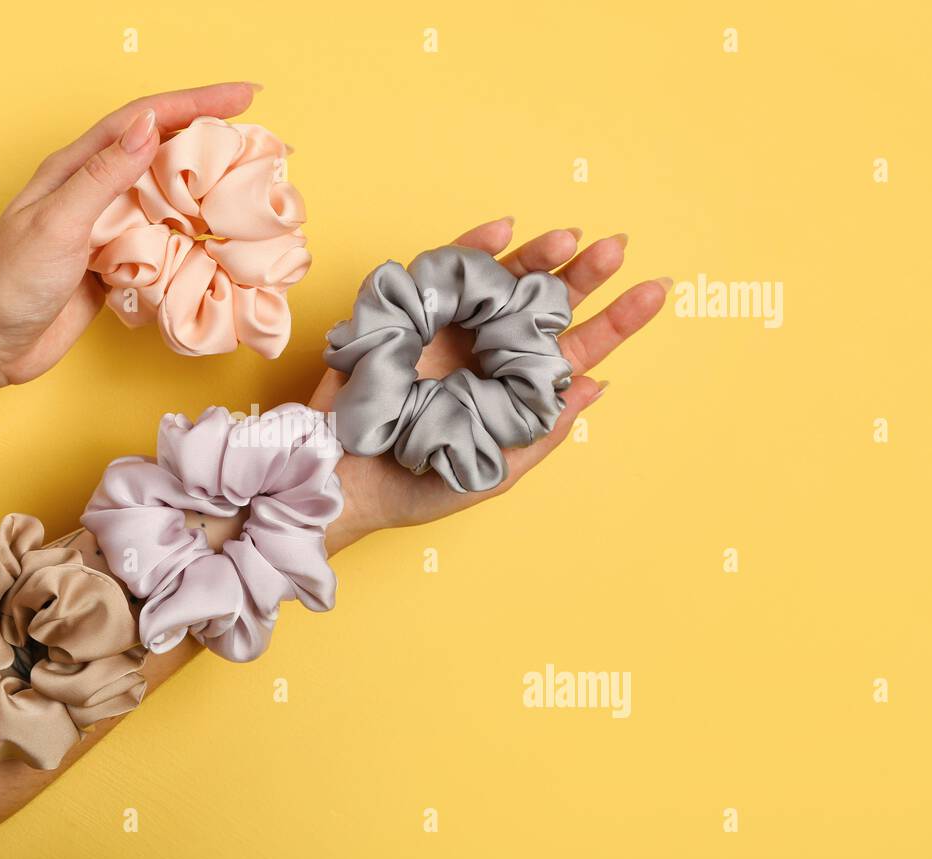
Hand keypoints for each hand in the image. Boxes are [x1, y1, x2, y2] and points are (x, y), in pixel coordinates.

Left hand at [0, 82, 260, 390]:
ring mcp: (105, 229)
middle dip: (210, 139)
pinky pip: (162, 242)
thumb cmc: (10, 283)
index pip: (142, 120)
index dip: (194, 103)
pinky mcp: (115, 265)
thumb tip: (148, 128)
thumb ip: (103, 177)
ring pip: (167, 197)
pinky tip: (220, 241)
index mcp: (74, 169)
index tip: (243, 97)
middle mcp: (93, 192)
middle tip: (261, 139)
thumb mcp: (58, 224)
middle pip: (161, 152)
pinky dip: (194, 238)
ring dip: (208, 189)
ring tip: (251, 186)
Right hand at [316, 219, 669, 551]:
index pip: (574, 350)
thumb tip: (596, 385)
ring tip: (568, 238)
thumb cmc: (419, 487)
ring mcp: (451, 330)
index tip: (655, 291)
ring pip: (501, 282)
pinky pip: (443, 271)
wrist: (344, 482)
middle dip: (582, 277)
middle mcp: (488, 354)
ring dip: (535, 257)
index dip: (615, 322)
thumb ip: (542, 430)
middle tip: (615, 248)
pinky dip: (471, 246)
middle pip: (543, 306)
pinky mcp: (412, 314)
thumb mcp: (495, 470)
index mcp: (513, 391)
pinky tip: (503, 229)